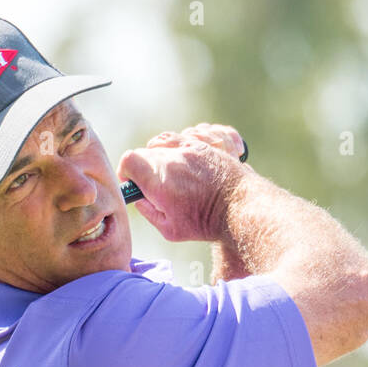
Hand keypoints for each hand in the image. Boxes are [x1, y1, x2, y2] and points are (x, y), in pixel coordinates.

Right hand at [116, 123, 248, 242]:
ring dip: (160, 154)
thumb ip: (148, 212)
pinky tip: (184, 162)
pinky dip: (178, 147)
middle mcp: (173, 157)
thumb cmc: (205, 222)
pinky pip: (182, 137)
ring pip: (162, 141)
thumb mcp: (170, 229)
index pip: (128, 160)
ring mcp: (190, 147)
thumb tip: (140, 198)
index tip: (133, 184)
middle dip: (144, 167)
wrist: (241, 207)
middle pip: (144, 151)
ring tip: (169, 172)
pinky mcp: (204, 144)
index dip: (126, 173)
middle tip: (154, 185)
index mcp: (159, 179)